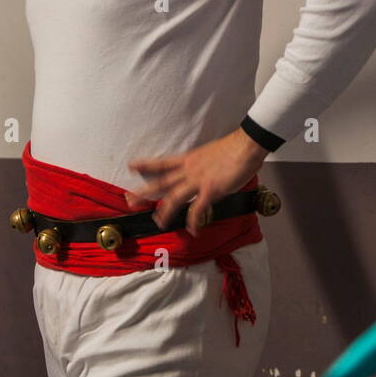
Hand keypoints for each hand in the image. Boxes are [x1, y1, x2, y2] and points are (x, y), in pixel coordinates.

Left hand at [125, 129, 268, 234]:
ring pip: (174, 198)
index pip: (162, 163)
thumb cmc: (234, 147)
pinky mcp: (211, 190)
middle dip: (144, 192)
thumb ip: (204, 164)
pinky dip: (193, 221)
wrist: (246, 145)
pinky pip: (197, 209)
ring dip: (165, 211)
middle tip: (129, 200)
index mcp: (189, 159)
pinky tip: (192, 231)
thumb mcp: (212, 154)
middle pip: (161, 182)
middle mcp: (189, 170)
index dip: (146, 165)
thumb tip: (205, 172)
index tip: (131, 167)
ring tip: (158, 223)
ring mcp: (198, 180)